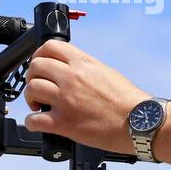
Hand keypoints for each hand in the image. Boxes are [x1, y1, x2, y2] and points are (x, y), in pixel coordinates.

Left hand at [22, 40, 150, 155]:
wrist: (140, 122)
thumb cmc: (128, 100)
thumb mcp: (105, 72)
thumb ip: (84, 68)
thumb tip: (70, 68)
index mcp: (83, 63)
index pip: (50, 46)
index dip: (39, 55)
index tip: (40, 65)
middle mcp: (72, 78)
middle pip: (36, 66)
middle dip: (32, 77)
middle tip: (39, 87)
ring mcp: (66, 100)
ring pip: (32, 89)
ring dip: (30, 98)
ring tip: (39, 105)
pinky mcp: (65, 123)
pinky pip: (34, 120)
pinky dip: (32, 122)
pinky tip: (39, 123)